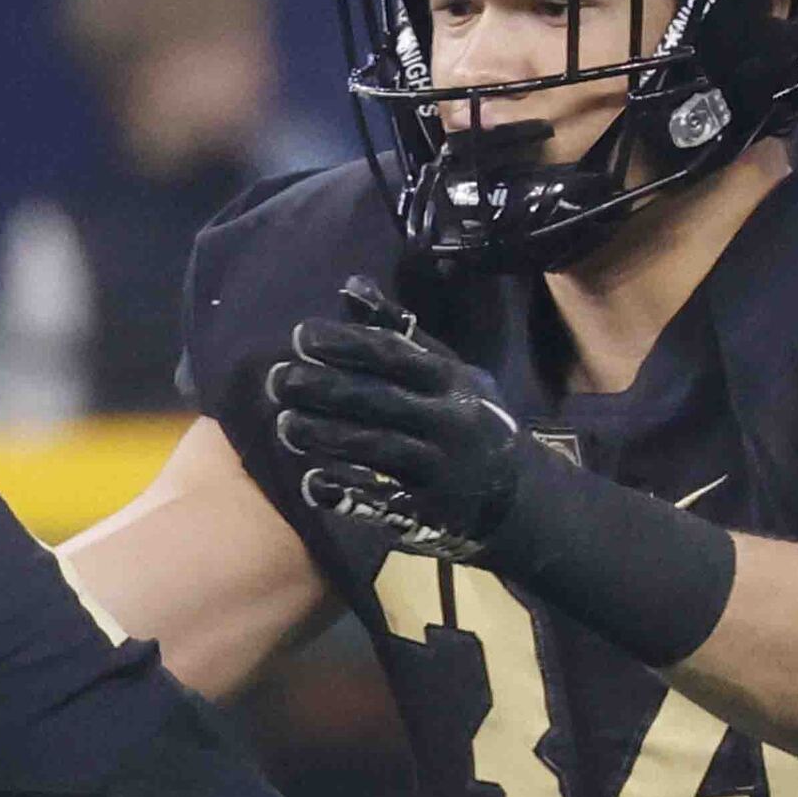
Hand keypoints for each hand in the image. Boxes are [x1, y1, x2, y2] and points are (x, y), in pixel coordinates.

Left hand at [264, 278, 530, 558]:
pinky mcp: (431, 510)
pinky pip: (382, 501)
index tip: (300, 336)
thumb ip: (398, 333)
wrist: (519, 495)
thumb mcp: (447, 372)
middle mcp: (449, 420)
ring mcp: (441, 467)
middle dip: (326, 389)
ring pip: (377, 448)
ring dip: (327, 437)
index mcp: (451, 379)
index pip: (394, 354)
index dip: (346, 344)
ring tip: (285, 425)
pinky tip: (310, 482)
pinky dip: (346, 492)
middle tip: (278, 380)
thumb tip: (351, 286)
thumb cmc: (468, 418)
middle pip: (381, 400)